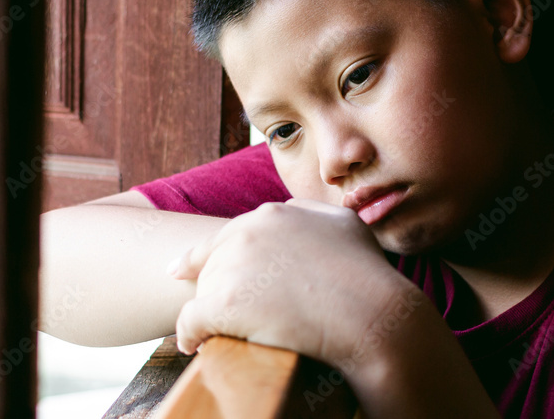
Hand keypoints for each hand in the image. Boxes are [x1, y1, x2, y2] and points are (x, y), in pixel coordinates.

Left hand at [168, 199, 404, 366]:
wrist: (372, 315)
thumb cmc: (366, 274)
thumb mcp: (344, 223)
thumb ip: (311, 210)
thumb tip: (290, 208)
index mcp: (271, 215)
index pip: (225, 236)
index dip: (201, 256)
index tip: (181, 269)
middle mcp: (247, 234)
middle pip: (212, 264)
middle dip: (212, 288)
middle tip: (216, 313)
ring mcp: (235, 268)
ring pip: (202, 291)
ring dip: (205, 312)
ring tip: (210, 332)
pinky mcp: (227, 305)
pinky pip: (191, 320)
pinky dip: (189, 334)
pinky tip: (193, 345)